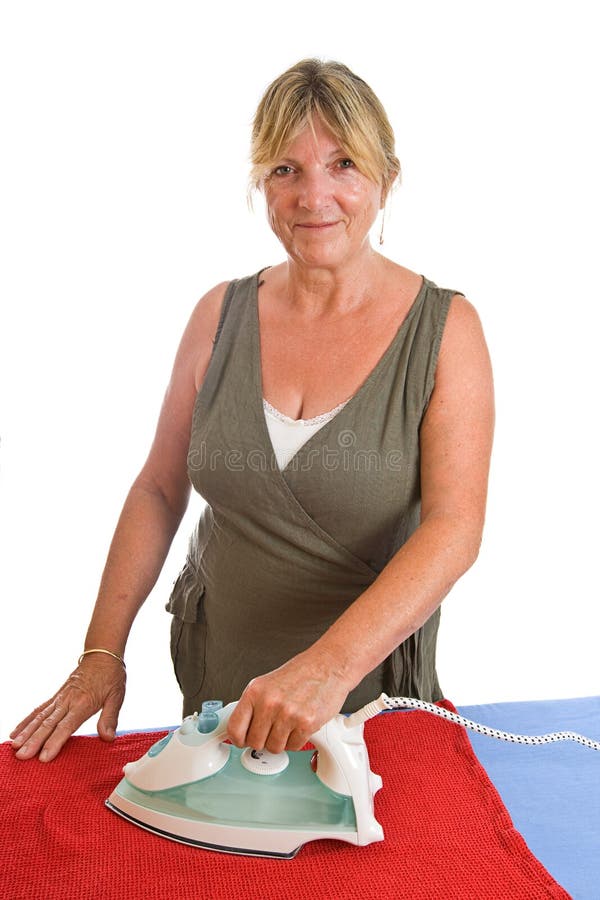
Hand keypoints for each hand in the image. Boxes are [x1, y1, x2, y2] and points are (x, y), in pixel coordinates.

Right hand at [10, 655, 125, 761]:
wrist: (102, 654)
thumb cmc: (111, 676)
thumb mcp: (117, 696)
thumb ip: (110, 717)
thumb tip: (108, 738)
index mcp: (83, 703)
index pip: (66, 725)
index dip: (54, 742)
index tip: (44, 757)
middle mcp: (68, 700)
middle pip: (48, 723)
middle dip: (34, 741)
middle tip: (22, 756)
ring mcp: (60, 698)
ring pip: (40, 717)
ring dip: (27, 732)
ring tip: (15, 746)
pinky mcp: (56, 696)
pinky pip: (39, 709)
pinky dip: (26, 721)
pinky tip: (15, 732)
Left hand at [226, 649, 351, 753]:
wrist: (328, 666)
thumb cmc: (301, 673)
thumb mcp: (268, 684)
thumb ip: (253, 706)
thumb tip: (241, 729)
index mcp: (255, 691)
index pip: (234, 728)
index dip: (238, 739)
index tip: (243, 740)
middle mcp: (269, 703)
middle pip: (254, 742)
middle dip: (264, 740)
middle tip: (272, 730)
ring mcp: (287, 714)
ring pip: (274, 748)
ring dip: (282, 741)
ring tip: (289, 724)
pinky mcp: (306, 723)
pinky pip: (294, 747)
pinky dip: (297, 740)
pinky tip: (300, 724)